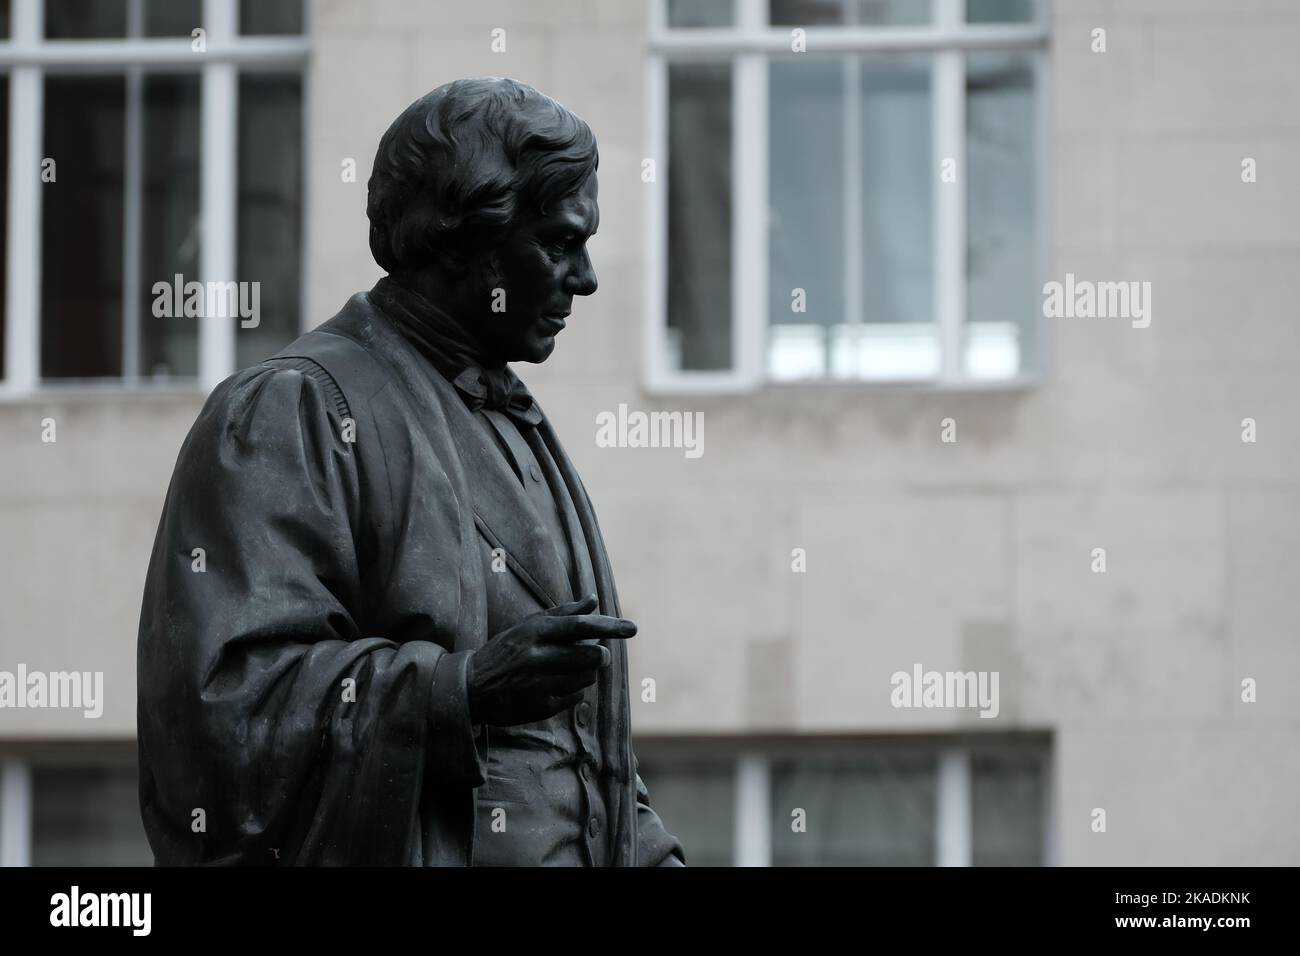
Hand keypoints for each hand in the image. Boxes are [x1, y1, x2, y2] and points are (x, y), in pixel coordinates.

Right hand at [466, 594, 634, 726]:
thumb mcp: (528, 626)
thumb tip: (593, 600)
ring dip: (588, 672)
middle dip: (601, 655)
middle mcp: (537, 657)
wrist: (472, 687)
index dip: (609, 626)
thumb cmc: (506, 650)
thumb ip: (563, 613)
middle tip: (598, 654)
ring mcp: (539, 685)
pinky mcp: (540, 708)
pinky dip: (575, 689)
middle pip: (591, 656)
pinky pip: (576, 696)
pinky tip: (557, 685)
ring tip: (571, 668)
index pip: (580, 626)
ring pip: (587, 677)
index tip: (632, 629)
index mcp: (534, 632)